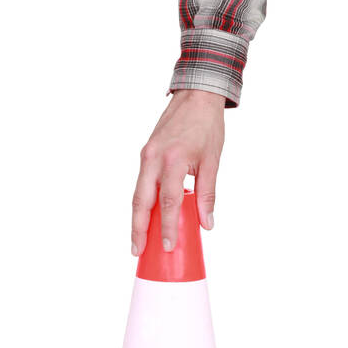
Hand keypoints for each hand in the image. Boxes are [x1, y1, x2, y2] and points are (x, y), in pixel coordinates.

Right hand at [132, 89, 225, 254]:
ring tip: (136, 240)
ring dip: (136, 217)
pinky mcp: (146, 152)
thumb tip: (206, 223)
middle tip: (136, 251)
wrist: (196, 96)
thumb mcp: (212, 161)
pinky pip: (141, 182)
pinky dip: (141, 201)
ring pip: (137, 193)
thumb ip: (207, 194)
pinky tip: (144, 216)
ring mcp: (147, 155)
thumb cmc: (206, 126)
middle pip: (141, 201)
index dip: (166, 227)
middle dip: (138, 229)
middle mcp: (154, 158)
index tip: (167, 246)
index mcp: (174, 160)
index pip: (168, 202)